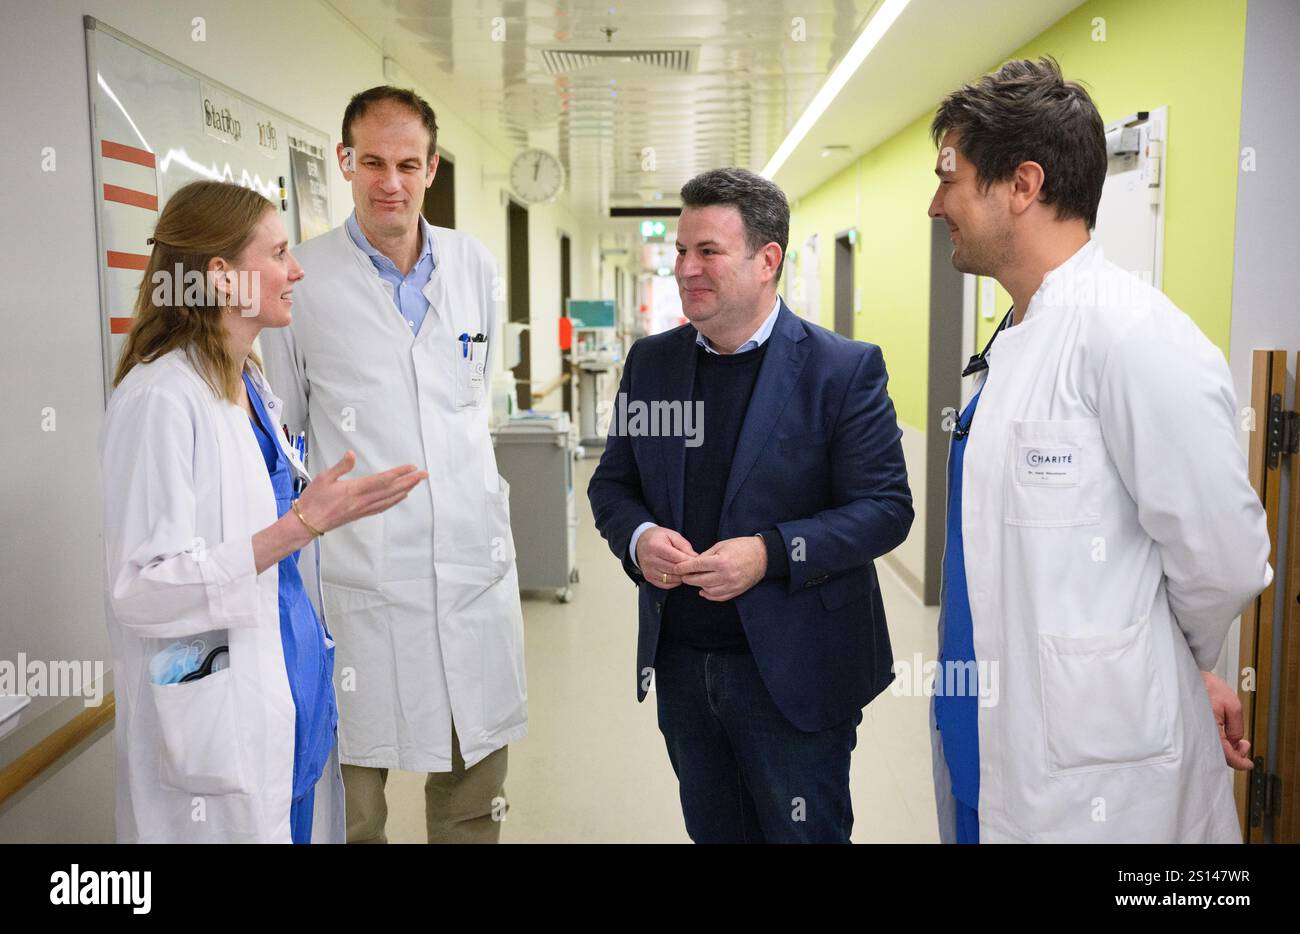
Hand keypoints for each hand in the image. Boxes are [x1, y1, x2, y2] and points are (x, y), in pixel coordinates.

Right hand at [294, 450, 426, 532]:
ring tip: (416, 483)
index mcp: (354, 490)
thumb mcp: (323, 477)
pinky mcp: (361, 514)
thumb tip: (351, 454)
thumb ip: (340, 466)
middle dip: (409, 481)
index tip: (411, 467)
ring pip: (390, 499)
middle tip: (423, 474)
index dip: (398, 473)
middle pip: (391, 490)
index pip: (382, 480)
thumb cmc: (313, 500)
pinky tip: (401, 497)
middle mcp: (362, 500)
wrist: (307, 523)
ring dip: (405, 490)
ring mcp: (363, 509)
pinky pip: (383, 507)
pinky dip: (394, 501)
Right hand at [636, 526, 697, 589]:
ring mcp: (648, 570)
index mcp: (655, 546)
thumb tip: (695, 558)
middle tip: (695, 568)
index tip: (698, 562)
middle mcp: (650, 560)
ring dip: (681, 576)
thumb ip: (684, 546)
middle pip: (674, 569)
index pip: (676, 558)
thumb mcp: (672, 535)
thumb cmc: (658, 537)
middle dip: (686, 570)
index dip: (689, 561)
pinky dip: (674, 582)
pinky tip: (678, 576)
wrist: (640, 542)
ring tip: (687, 571)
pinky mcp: (648, 577)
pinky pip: (665, 584)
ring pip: (671, 578)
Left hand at [673, 535, 766, 601]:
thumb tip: (692, 563)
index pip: (696, 566)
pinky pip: (718, 597)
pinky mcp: (736, 591)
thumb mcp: (722, 545)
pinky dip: (709, 595)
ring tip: (694, 580)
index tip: (676, 568)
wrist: (763, 556)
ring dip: (698, 586)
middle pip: (699, 580)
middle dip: (688, 578)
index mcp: (721, 561)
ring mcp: (731, 585)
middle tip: (682, 575)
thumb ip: (706, 555)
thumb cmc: (742, 547)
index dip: (683, 567)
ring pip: (708, 590)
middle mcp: (725, 575)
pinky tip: (703, 590)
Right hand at [1201, 670, 1252, 770]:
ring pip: (1213, 749)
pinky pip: (1206, 741)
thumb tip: (1236, 742)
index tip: (1249, 764)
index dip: (1240, 762)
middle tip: (1244, 746)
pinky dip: (1218, 742)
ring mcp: (1194, 733)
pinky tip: (1224, 734)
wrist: (1187, 676)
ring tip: (1237, 739)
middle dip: (1235, 754)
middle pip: (1219, 756)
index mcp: (1210, 731)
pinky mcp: (1192, 728)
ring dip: (1227, 747)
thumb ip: (1237, 728)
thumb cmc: (1207, 687)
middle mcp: (1199, 735)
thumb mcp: (1232, 705)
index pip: (1227, 756)